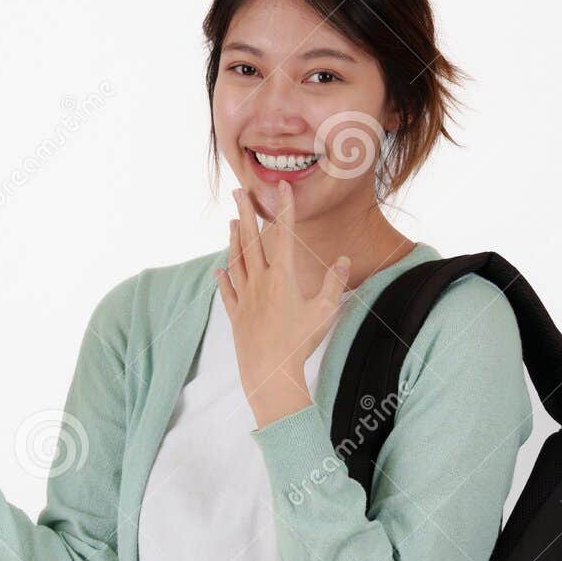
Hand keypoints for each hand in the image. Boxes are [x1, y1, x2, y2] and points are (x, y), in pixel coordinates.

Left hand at [215, 183, 350, 427]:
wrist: (269, 373)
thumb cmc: (299, 343)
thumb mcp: (324, 312)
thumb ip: (333, 283)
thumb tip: (343, 260)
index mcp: (283, 276)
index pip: (285, 234)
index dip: (284, 208)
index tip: (281, 187)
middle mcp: (260, 281)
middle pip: (251, 240)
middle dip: (246, 213)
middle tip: (238, 191)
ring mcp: (245, 298)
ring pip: (236, 261)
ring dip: (234, 239)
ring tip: (232, 221)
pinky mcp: (237, 315)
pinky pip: (228, 291)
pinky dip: (223, 277)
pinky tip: (219, 269)